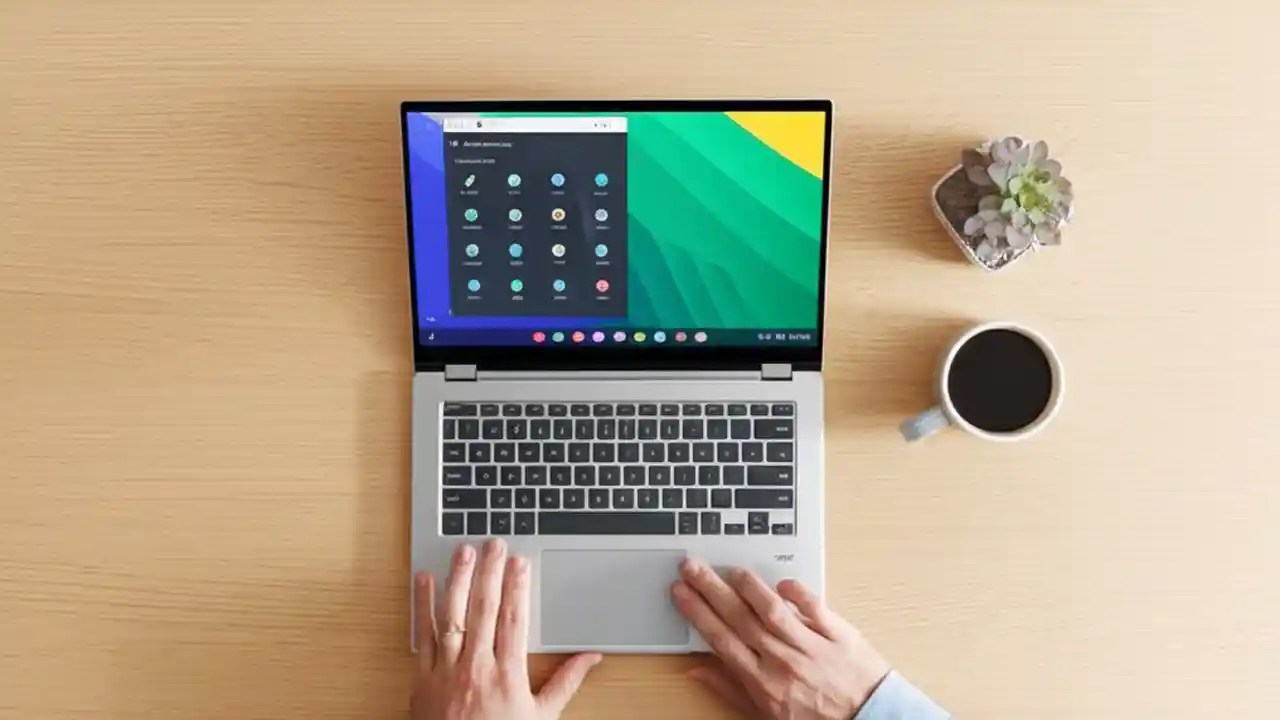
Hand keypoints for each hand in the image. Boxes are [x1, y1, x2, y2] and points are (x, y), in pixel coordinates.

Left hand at [412, 539, 601, 719]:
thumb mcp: (542, 717)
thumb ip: (566, 683)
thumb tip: (591, 657)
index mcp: (507, 675)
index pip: (514, 619)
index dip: (518, 587)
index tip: (520, 562)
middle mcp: (475, 668)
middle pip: (483, 609)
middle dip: (489, 572)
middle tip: (494, 544)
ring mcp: (445, 672)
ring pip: (451, 615)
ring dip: (457, 579)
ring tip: (463, 551)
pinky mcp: (422, 680)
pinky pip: (422, 636)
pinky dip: (422, 606)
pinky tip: (424, 580)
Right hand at [672, 559, 890, 719]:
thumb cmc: (815, 719)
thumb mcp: (765, 714)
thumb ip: (730, 688)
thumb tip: (697, 670)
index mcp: (763, 681)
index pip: (721, 640)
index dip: (697, 613)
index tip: (681, 592)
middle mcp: (783, 661)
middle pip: (740, 619)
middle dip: (711, 590)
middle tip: (691, 566)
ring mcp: (811, 646)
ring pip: (773, 611)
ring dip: (749, 587)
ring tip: (730, 568)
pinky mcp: (839, 634)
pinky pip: (816, 609)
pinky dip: (799, 594)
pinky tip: (782, 581)